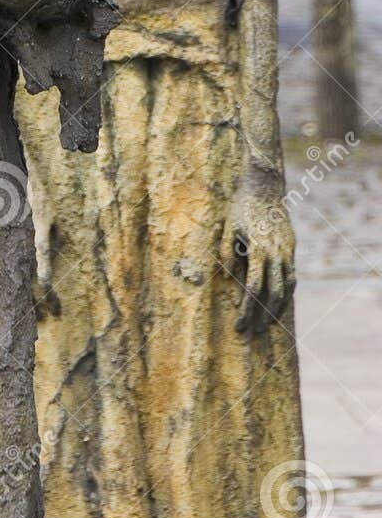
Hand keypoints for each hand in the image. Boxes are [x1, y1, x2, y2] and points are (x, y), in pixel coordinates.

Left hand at [222, 165, 294, 333]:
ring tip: (269, 322)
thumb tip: (227, 280)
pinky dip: (286, 290)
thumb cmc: (241, 206)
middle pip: (273, 293)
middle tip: (253, 331)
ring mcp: (287, 250)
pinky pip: (291, 274)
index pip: (254, 288)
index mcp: (258, 249)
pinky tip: (278, 300)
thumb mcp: (227, 227)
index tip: (240, 324)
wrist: (264, 186)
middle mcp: (276, 253)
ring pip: (287, 286)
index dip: (247, 309)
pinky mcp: (291, 246)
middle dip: (263, 315)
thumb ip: (227, 254)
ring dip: (278, 307)